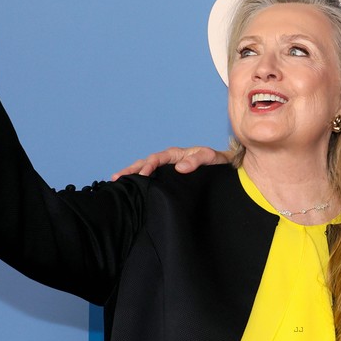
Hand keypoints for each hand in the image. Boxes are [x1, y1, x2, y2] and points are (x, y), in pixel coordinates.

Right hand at [111, 145, 230, 179]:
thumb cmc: (216, 161)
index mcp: (175, 154)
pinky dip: (140, 180)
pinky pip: (152, 176)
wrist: (223, 165)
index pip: (157, 158)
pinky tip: (132, 187)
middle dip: (131, 169)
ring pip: (145, 168)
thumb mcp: (210, 158)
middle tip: (117, 177)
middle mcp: (168, 159)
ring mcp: (167, 168)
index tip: (142, 175)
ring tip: (117, 181)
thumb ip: (197, 160)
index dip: (148, 166)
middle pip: (145, 162)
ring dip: (132, 173)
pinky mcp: (168, 176)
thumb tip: (180, 167)